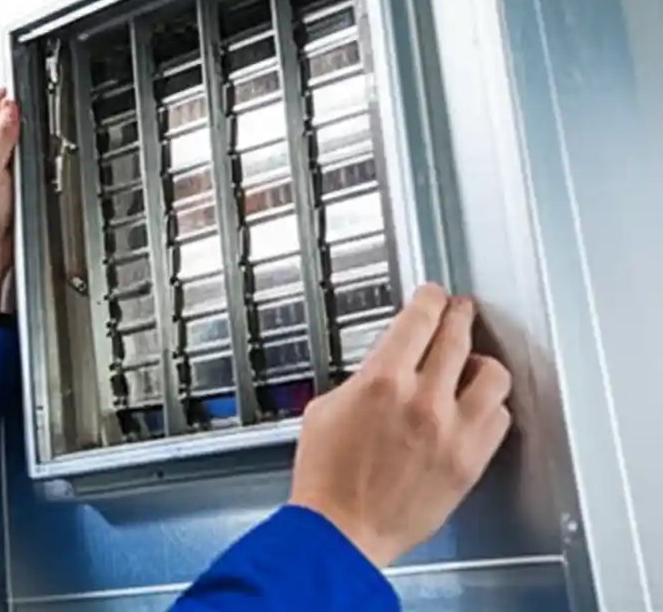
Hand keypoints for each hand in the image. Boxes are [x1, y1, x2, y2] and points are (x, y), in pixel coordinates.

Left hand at [0, 88, 19, 321]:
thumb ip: (1, 138)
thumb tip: (10, 108)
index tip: (7, 86)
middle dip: (6, 114)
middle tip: (15, 96)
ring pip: (8, 152)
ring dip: (15, 137)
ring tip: (22, 120)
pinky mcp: (8, 198)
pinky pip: (19, 172)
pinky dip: (24, 162)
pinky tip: (29, 163)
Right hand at [287, 284, 512, 567]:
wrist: (341, 530)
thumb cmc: (326, 478)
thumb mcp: (325, 409)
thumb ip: (361, 379)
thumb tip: (383, 367)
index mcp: (382, 381)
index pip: (420, 319)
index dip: (430, 298)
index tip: (433, 295)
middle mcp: (423, 400)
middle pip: (458, 336)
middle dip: (458, 316)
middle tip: (458, 311)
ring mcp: (452, 431)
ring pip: (493, 374)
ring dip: (481, 362)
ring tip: (473, 362)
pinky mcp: (469, 461)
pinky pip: (499, 418)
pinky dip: (490, 406)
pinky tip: (477, 406)